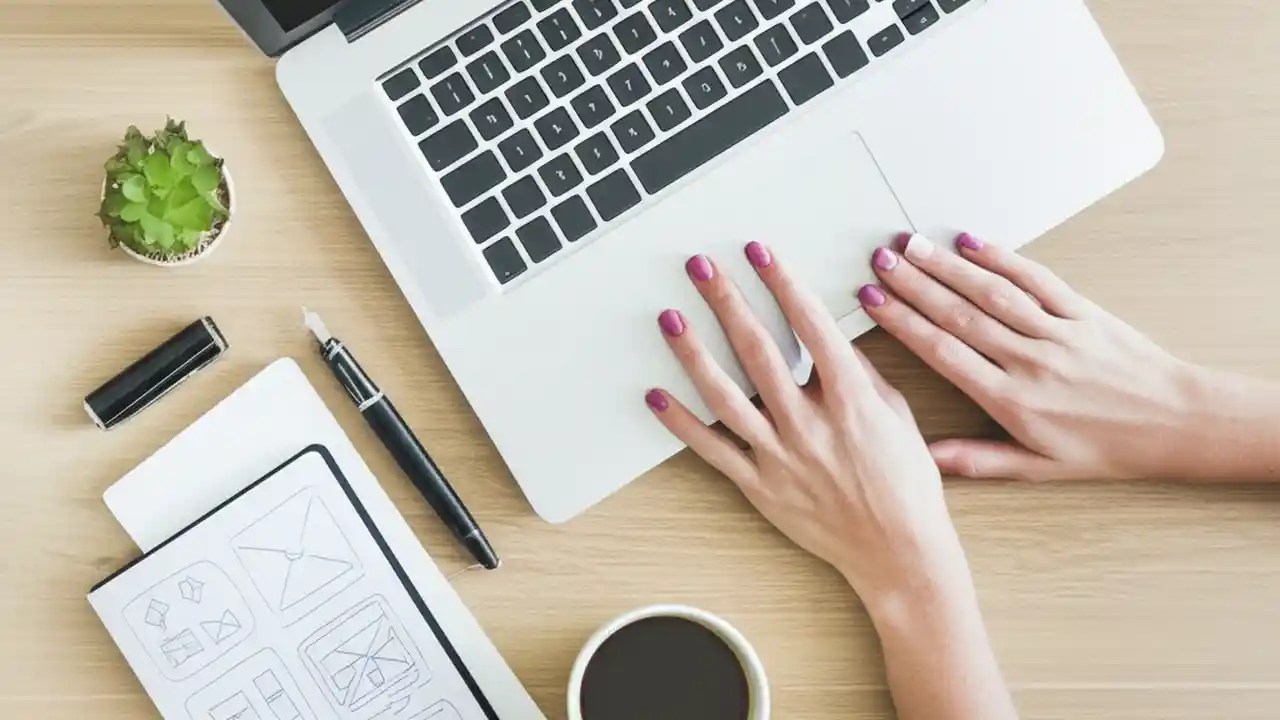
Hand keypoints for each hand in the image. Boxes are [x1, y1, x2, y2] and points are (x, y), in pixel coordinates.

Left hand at [644, 244, 970, 606]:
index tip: (760, 253)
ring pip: (725, 395)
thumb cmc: (906, 484)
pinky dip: (682, 423)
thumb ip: (860, 373)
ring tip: (671, 318)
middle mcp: (810, 423)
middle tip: (702, 269)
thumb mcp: (897, 415)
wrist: (898, 551)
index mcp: (850, 400)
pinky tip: (658, 395)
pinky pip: (712, 449)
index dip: (782, 282)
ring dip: (693, 353)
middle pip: (758, 350)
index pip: (810, 326)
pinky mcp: (759, 485)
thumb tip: (830, 336)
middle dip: (727, 301)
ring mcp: (780, 456)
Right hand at [858, 232, 1217, 481]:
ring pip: (992, 292)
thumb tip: (928, 457)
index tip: (874, 301)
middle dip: (914, 284)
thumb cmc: (1108, 448)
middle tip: (881, 261)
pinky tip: (973, 243)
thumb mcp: (1040, 468)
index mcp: (1012, 400)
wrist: (1176, 424)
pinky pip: (1037, 280)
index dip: (903, 322)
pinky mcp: (1083, 312)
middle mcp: (1029, 360)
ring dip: (947, 266)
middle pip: (959, 314)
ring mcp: (1057, 332)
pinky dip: (1003, 259)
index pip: (944, 351)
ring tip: (912, 245)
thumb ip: (979, 460)